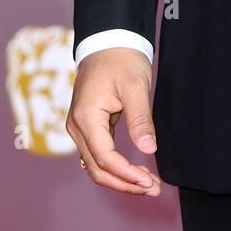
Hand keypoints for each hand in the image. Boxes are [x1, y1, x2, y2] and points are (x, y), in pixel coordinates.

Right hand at [66, 48, 161, 196]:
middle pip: (97, 168)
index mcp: (86, 117)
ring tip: (147, 185)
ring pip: (96, 165)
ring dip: (120, 178)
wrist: (108, 41)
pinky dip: (116, 166)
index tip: (149, 182)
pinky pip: (98, 154)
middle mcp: (77, 126)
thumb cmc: (121, 59)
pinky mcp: (87, 126)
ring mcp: (79, 127)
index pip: (104, 157)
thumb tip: (149, 149)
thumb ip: (140, 119)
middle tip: (153, 189)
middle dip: (125, 183)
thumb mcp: (135, 86)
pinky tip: (135, 172)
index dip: (126, 174)